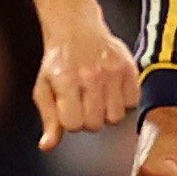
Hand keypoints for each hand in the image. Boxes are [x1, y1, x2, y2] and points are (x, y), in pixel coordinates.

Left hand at [35, 25, 139, 148]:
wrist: (76, 30)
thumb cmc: (58, 61)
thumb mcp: (44, 88)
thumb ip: (48, 118)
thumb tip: (47, 146)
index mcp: (66, 81)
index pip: (74, 124)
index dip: (71, 121)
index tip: (69, 110)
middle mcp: (91, 77)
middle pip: (96, 124)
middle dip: (89, 119)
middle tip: (84, 104)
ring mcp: (113, 73)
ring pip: (116, 117)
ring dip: (107, 112)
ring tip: (99, 98)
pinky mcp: (130, 69)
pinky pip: (133, 103)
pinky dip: (124, 102)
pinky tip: (112, 91)